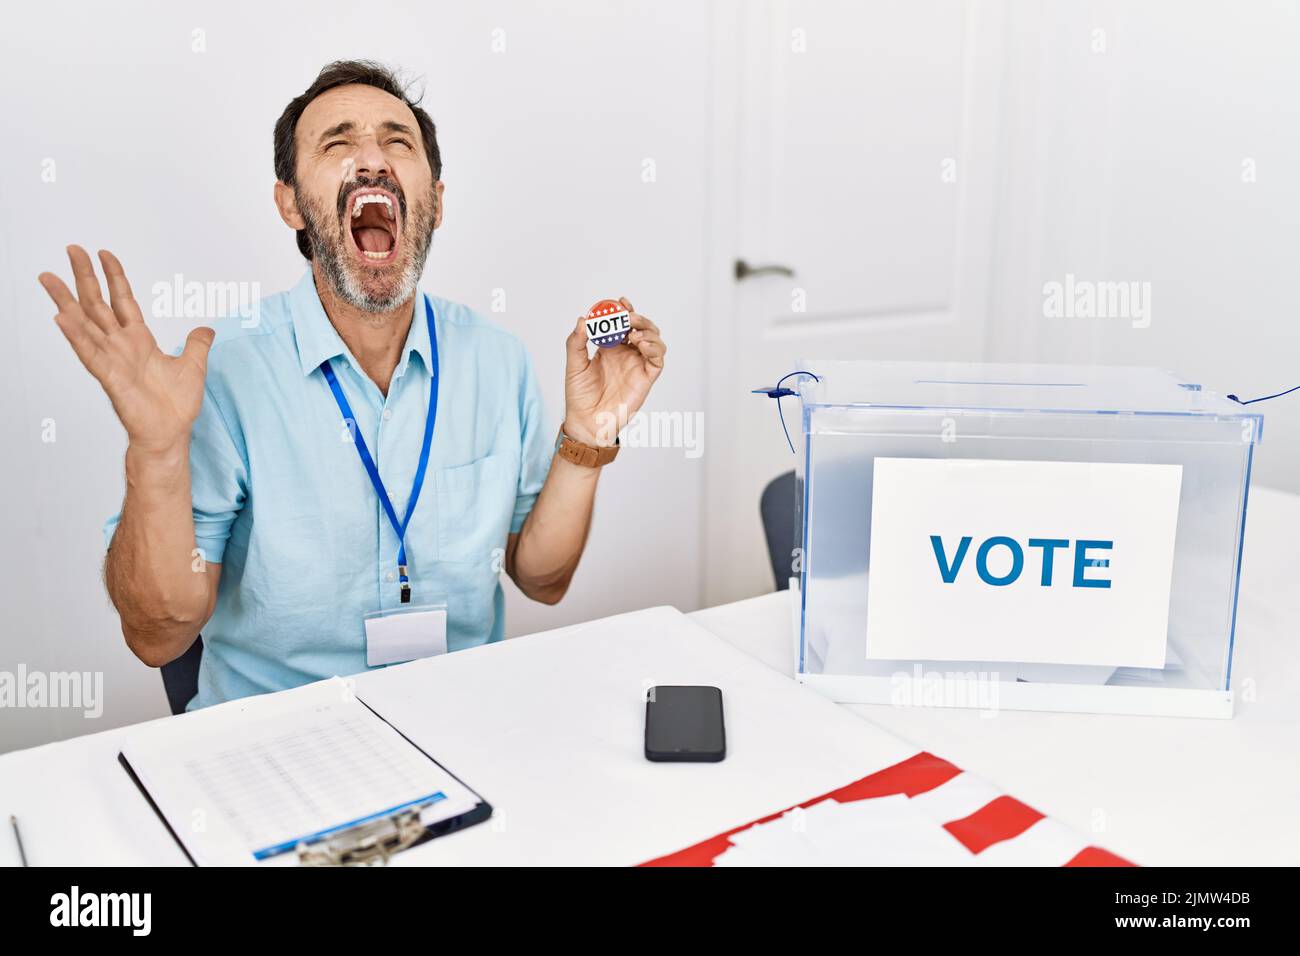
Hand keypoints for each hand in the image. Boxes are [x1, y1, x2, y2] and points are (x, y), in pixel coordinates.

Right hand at [39, 246, 214, 453]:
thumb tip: (207, 329)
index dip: (114, 277)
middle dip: (84, 277)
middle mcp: (120, 346)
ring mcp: (112, 360)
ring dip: (65, 301)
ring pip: (84, 324)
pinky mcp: (109, 377)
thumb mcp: (194, 365)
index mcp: (138, 340)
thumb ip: (198, 344)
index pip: (122, 300)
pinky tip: (61, 317)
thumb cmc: (176, 405)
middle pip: (97, 304)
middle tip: (71, 249)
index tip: (104, 254)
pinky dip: (75, 335)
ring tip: (49, 278)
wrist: (170, 433)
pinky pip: (89, 352)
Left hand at [563, 297, 665, 445]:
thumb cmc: (579, 396)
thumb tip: (583, 320)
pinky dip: (654, 348)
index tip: (620, 301)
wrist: (587, 421)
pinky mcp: (646, 378)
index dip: (624, 310)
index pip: (622, 323)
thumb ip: (576, 342)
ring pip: (654, 340)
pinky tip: (641, 345)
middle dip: (637, 318)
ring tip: (633, 334)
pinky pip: (658, 360)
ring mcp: (638, 365)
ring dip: (648, 331)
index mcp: (610, 348)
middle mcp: (626, 354)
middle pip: (641, 328)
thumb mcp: (574, 364)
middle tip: (628, 316)